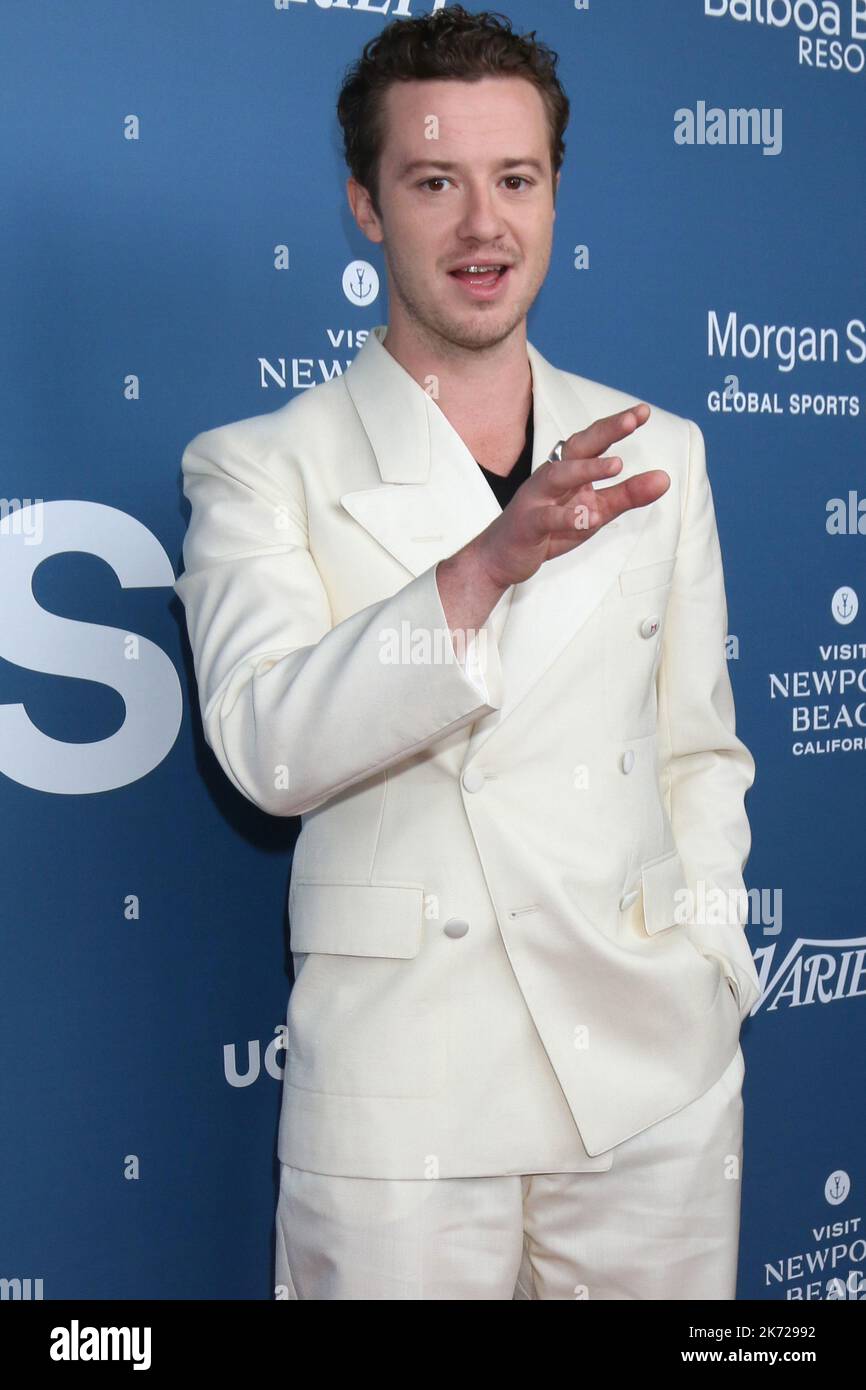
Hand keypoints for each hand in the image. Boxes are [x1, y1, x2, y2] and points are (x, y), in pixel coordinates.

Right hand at [474, 403, 670, 588]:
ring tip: (617, 465)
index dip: (616, 425)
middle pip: (577, 447)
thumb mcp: (595, 512)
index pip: (594, 441)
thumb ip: (627, 496)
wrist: (502, 558)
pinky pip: (547, 518)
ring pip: (559, 476)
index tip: (643, 411)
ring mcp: (536, 499)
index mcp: (569, 470)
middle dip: (605, 432)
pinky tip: (588, 518)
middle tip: (632, 420)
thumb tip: (664, 479)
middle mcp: (551, 477)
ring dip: (587, 469)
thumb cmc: (550, 529)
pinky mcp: (527, 524)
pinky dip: (567, 517)